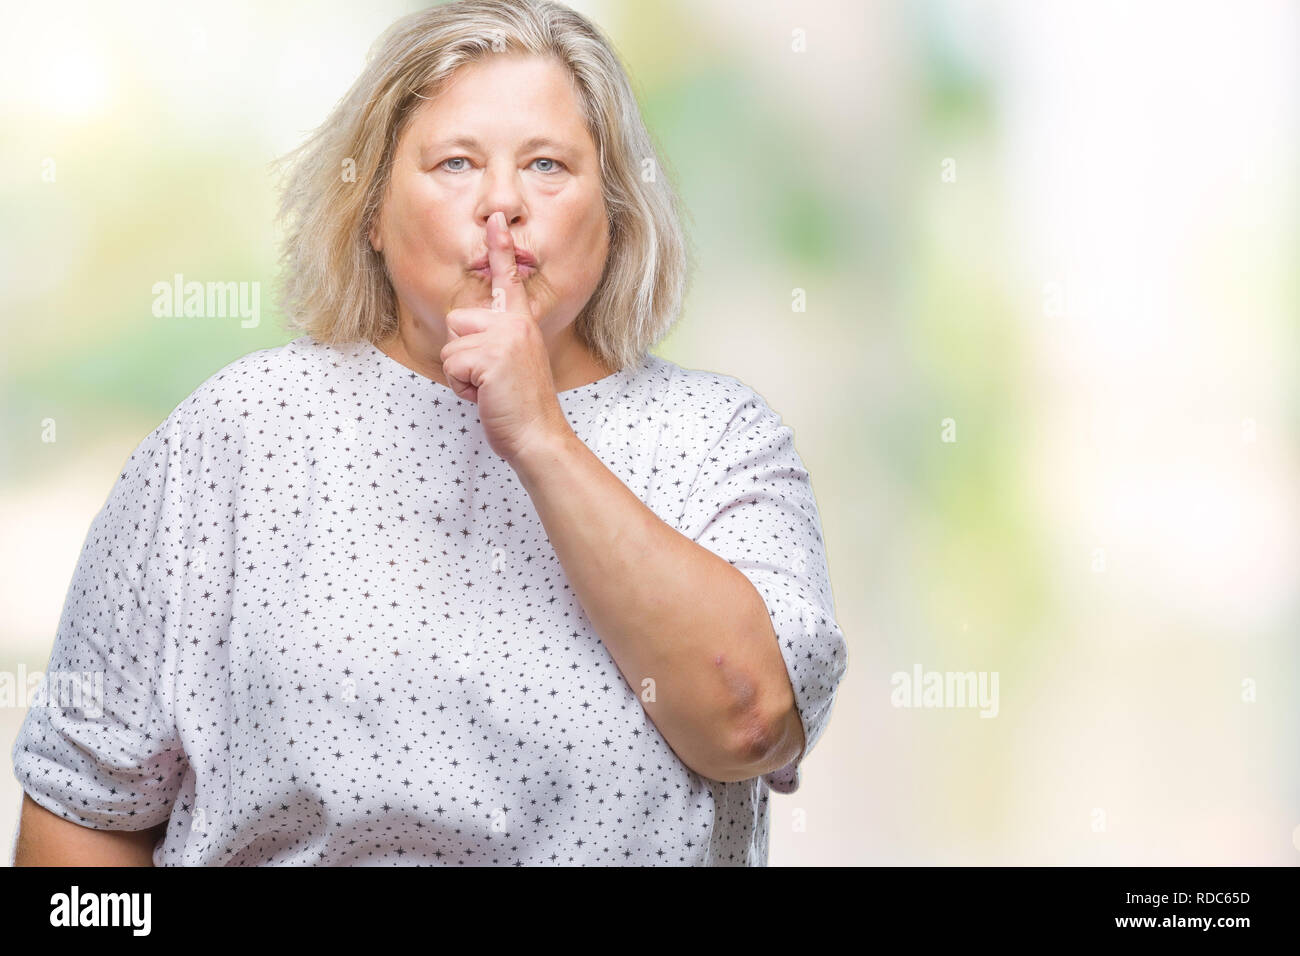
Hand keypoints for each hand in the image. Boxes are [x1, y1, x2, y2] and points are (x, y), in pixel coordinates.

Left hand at [439, 211, 572, 465]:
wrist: (537, 434)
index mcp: (521, 322)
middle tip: (490, 377)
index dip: (500, 246)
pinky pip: (451, 364)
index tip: (495, 216)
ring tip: (489, 388)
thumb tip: (467, 334)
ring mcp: (504, 338)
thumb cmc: (521, 405)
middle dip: (462, 353)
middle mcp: (515, 323)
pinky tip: (486, 396)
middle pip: (457, 320)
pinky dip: (462, 387)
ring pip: (451, 345)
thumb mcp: (512, 363)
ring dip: (461, 374)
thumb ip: (497, 341)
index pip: (508, 278)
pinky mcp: (490, 356)